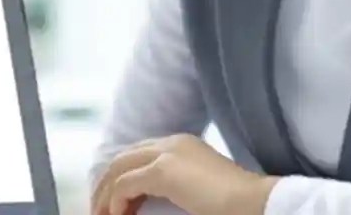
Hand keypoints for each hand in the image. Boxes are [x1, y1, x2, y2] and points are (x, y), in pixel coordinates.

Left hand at [90, 134, 279, 214]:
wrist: (251, 201)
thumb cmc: (231, 201)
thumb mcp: (197, 187)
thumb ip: (176, 184)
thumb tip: (148, 198)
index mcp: (181, 144)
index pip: (139, 154)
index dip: (121, 176)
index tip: (114, 201)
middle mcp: (171, 143)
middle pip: (123, 158)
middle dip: (105, 184)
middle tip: (99, 209)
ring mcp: (166, 154)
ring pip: (119, 169)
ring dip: (106, 195)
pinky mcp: (162, 171)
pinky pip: (125, 185)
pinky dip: (116, 202)